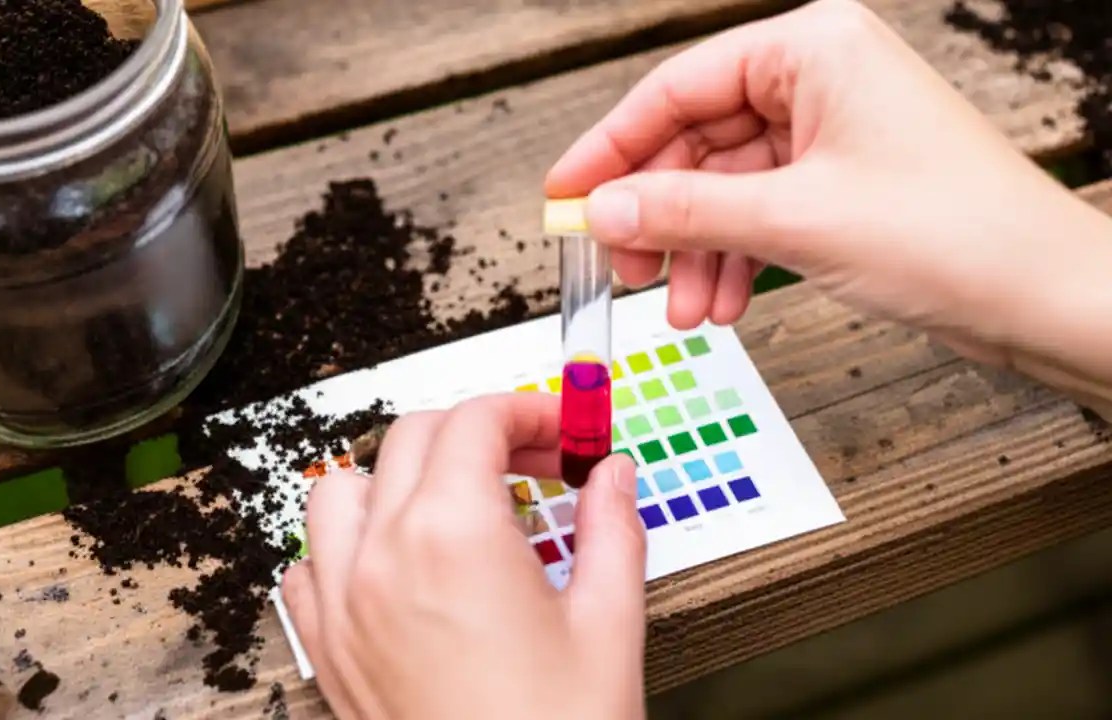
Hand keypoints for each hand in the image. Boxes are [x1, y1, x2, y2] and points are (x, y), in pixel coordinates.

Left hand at [280, 393, 646, 719]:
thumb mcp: (609, 626)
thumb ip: (612, 529)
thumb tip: (612, 474)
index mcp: (453, 536)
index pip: (474, 422)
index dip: (525, 410)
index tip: (560, 429)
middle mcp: (383, 557)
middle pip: (412, 437)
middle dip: (476, 432)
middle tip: (533, 464)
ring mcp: (344, 603)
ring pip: (342, 490)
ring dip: (398, 475)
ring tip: (456, 503)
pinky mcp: (329, 649)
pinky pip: (308, 565)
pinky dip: (346, 545)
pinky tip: (396, 565)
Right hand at [546, 0, 1111, 414]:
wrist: (1045, 297)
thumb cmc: (953, 235)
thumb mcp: (794, 221)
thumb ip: (686, 211)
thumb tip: (601, 207)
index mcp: (813, 49)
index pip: (677, 88)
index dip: (610, 146)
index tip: (563, 194)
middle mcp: (820, 79)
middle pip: (696, 141)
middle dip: (661, 216)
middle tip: (624, 268)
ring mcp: (832, 131)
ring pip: (724, 187)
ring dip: (696, 251)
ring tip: (684, 309)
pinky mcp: (842, 182)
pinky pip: (759, 213)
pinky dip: (735, 258)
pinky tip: (724, 303)